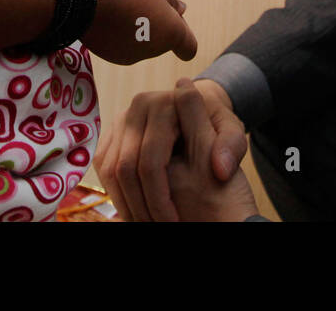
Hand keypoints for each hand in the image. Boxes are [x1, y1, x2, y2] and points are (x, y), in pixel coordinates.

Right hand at [80, 0, 197, 64]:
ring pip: (143, 45)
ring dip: (139, 31)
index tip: (174, 22)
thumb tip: (181, 10)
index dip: (184, 36)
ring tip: (122, 10)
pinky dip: (122, 37)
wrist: (83, 0)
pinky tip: (110, 19)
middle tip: (142, 4)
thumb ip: (169, 0)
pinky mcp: (114, 57)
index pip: (188, 47)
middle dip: (157, 26)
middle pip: (163, 42)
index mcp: (170, 32)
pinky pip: (125, 47)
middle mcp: (154, 50)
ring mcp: (133, 56)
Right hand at [94, 77, 247, 220]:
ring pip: (111, 170)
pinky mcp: (112, 132)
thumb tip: (220, 168)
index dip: (159, 199)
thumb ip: (232, 149)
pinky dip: (116, 193)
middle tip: (155, 230)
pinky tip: (134, 210)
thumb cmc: (216, 125)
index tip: (174, 223)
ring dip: (125, 203)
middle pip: (126, 167)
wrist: (198, 110)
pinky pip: (104, 167)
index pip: (152, 162)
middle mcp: (137, 106)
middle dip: (139, 205)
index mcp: (163, 104)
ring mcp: (121, 118)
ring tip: (145, 224)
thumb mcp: (232, 133)